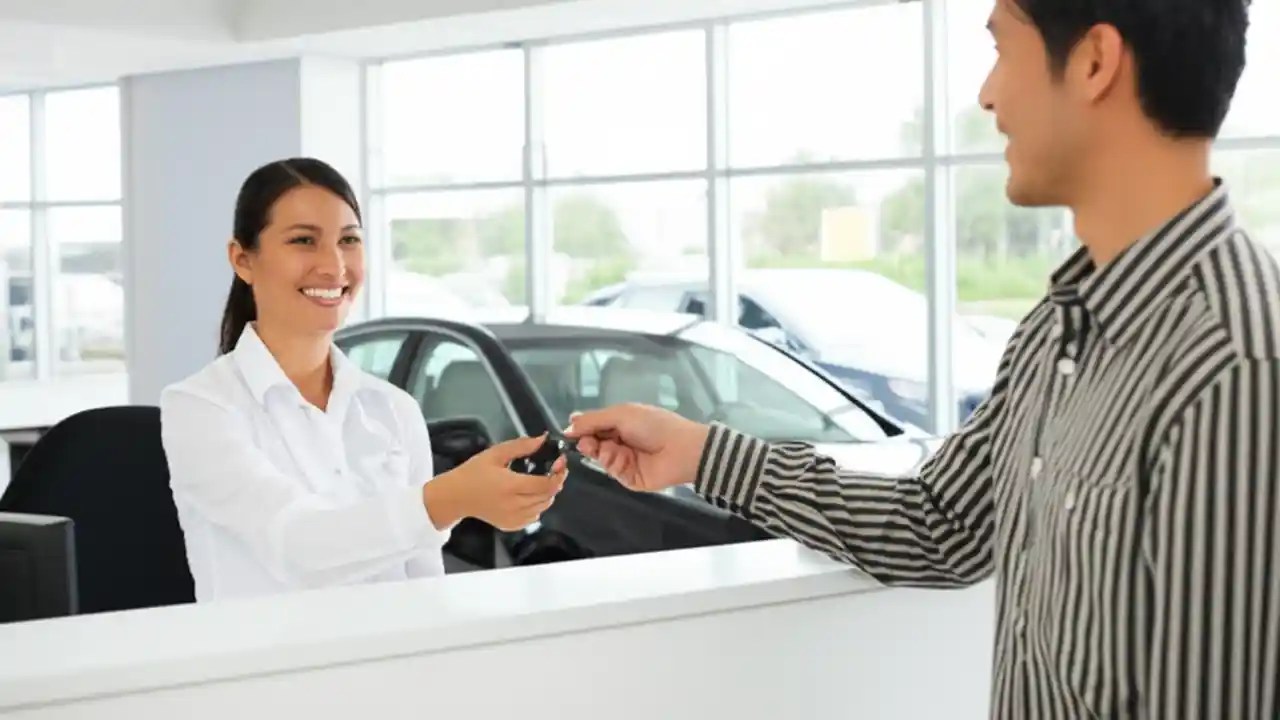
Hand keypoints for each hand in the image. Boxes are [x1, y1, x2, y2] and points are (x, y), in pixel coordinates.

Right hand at [424, 434, 566, 530]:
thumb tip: (543, 440)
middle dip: (556, 482)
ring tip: (542, 480)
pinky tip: (530, 495)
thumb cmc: (474, 473)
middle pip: (548, 496)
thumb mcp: (495, 454)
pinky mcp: (511, 526)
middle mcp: (515, 505)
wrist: (456, 497)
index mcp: (511, 486)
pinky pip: (534, 517)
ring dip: (548, 494)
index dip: (558, 473)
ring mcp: (514, 518)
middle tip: (555, 469)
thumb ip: (521, 446)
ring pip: (543, 507)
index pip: (546, 484)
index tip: (561, 462)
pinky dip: (538, 506)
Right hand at [554, 403, 709, 492]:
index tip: (569, 432)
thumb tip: (568, 424)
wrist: (680, 449)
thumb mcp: (622, 414)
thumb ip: (594, 420)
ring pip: (600, 458)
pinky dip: (613, 464)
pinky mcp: (629, 478)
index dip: (582, 430)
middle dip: (587, 442)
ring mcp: (625, 461)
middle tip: (586, 442)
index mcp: (620, 424)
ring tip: (609, 448)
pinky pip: (612, 471)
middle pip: (593, 445)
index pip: (593, 427)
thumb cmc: (653, 425)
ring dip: (600, 452)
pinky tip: (620, 457)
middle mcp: (620, 442)